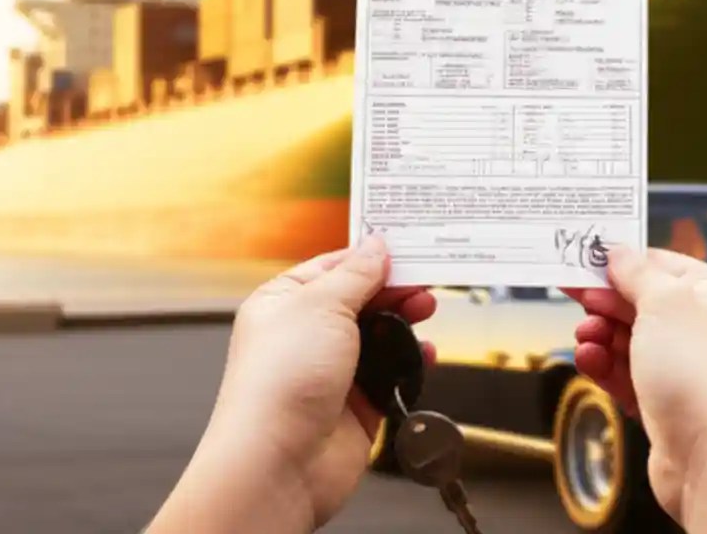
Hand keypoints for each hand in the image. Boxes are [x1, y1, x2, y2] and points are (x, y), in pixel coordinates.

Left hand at [148, 236, 435, 532]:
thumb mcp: (321, 305)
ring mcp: (332, 370)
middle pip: (362, 300)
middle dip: (395, 289)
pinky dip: (411, 362)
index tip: (408, 249)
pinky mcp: (356, 403)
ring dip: (405, 324)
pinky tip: (424, 354)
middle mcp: (306, 335)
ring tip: (427, 312)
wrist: (280, 461)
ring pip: (380, 336)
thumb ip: (356, 274)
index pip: (334, 266)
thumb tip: (376, 246)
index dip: (371, 257)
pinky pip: (391, 374)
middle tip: (425, 283)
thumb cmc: (279, 383)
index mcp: (283, 302)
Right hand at [565, 247, 706, 532]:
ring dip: (602, 336)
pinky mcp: (666, 405)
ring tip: (585, 337)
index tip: (583, 261)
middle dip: (606, 302)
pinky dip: (606, 367)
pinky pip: (629, 376)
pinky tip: (589, 361)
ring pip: (631, 342)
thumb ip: (636, 273)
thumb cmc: (699, 370)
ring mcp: (685, 370)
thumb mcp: (664, 303)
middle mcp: (705, 331)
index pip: (664, 265)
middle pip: (643, 304)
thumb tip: (618, 251)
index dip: (623, 263)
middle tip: (574, 298)